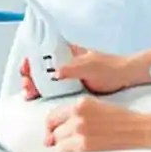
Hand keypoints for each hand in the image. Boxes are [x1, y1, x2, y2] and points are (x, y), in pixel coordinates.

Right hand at [20, 45, 142, 99]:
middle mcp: (65, 63)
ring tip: (29, 94)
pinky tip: (37, 99)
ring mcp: (67, 77)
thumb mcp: (90, 65)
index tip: (26, 68)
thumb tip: (55, 73)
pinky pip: (52, 91)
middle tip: (27, 86)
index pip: (42, 52)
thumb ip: (72, 68)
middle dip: (29, 76)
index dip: (31, 59)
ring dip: (33, 86)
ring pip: (44, 80)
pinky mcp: (70, 90)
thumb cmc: (111, 68)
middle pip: (39, 68)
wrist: (124, 79)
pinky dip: (42, 95)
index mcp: (67, 52)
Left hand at [43, 96, 150, 151]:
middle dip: (59, 136)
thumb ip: (77, 113)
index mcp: (81, 103)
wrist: (137, 129)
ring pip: (58, 142)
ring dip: (65, 145)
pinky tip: (81, 149)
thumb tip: (57, 129)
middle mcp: (78, 114)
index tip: (51, 131)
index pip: (53, 115)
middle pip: (54, 130)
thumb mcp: (96, 106)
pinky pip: (66, 151)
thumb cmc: (121, 119)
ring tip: (78, 144)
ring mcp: (80, 130)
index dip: (50, 126)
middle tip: (68, 140)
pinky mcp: (84, 145)